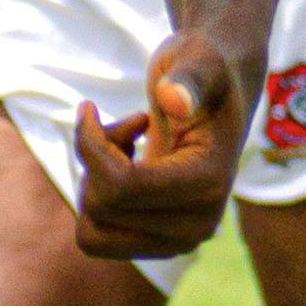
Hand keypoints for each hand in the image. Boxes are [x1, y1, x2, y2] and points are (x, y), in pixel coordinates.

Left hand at [68, 32, 251, 262]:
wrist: (217, 95)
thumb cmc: (202, 69)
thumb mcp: (197, 58)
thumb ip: (190, 76)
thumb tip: (175, 102)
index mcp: (208, 184)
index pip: (119, 187)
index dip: (90, 146)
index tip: (88, 107)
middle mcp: (199, 226)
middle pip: (100, 209)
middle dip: (95, 162)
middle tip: (123, 125)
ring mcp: (180, 243)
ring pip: (92, 232)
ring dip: (94, 185)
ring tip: (125, 148)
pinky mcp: (159, 247)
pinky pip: (96, 240)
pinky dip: (97, 202)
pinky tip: (125, 168)